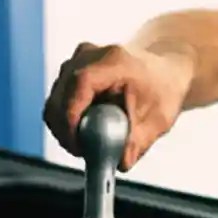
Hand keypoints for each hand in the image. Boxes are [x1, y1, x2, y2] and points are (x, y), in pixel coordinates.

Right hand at [43, 42, 192, 170]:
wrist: (162, 72)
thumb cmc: (161, 90)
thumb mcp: (159, 119)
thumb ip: (139, 141)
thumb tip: (121, 161)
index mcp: (114, 61)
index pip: (80, 84)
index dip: (71, 117)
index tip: (77, 145)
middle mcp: (89, 56)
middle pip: (60, 97)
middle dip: (66, 131)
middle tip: (84, 152)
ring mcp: (76, 62)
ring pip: (55, 103)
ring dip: (66, 128)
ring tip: (89, 141)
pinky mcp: (69, 73)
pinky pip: (57, 103)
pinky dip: (66, 122)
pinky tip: (86, 129)